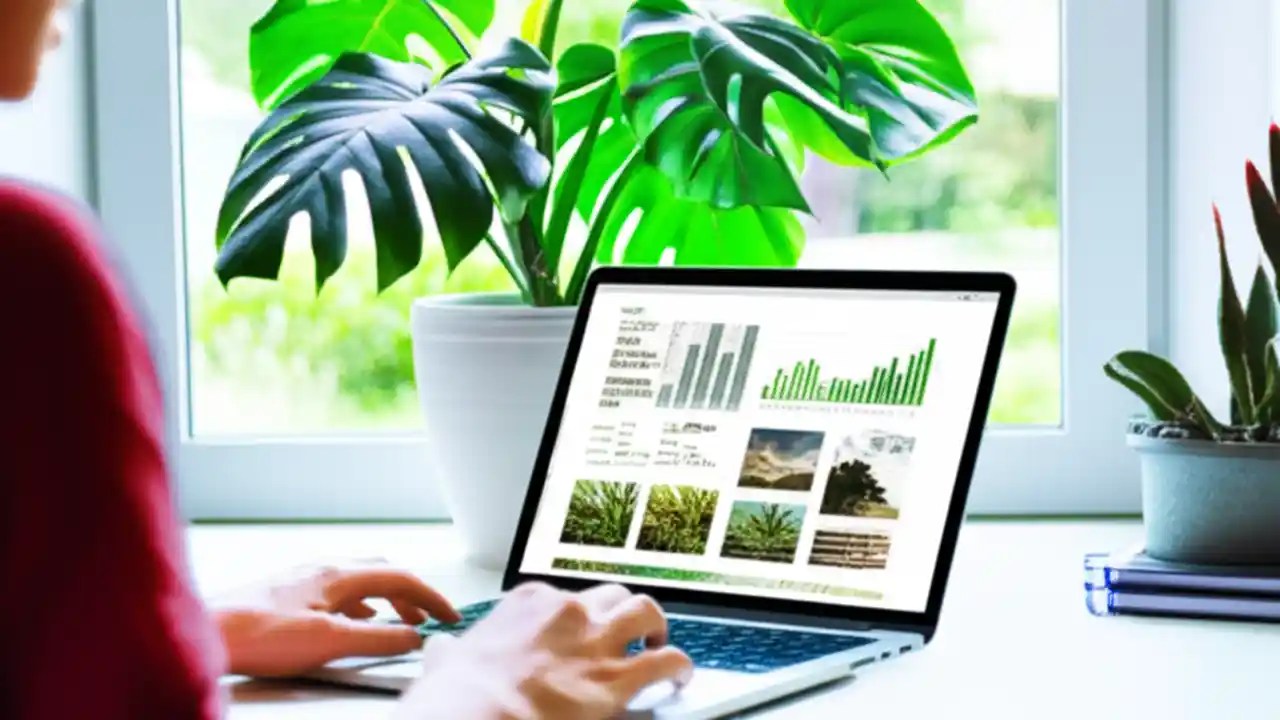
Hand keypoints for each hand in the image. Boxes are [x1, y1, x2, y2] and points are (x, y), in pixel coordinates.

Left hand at [212, 563, 460, 676]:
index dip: (432, 597)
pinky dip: (359, 605)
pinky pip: (337, 592)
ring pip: (359, 582)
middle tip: (429, 616)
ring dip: (386, 599)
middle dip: (411, 594)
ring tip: (397, 620)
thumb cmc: (258, 633)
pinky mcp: (286, 593)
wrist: (205, 632)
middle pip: (382, 572)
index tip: (450, 614)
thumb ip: (377, 639)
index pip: (402, 578)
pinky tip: (351, 622)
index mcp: (339, 573)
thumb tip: (412, 636)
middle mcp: (323, 568)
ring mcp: (303, 579)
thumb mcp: (330, 642)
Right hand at [395, 583, 692, 719]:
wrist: (480, 715)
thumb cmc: (461, 695)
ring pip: (647, 612)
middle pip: (611, 595)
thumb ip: (450, 653)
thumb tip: (441, 652)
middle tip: (624, 631)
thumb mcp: (447, 662)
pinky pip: (666, 661)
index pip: (560, 595)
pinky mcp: (618, 677)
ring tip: (659, 641)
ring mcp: (597, 640)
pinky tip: (680, 677)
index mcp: (529, 603)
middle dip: (620, 612)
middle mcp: (568, 611)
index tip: (575, 626)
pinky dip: (678, 667)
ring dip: (656, 627)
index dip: (573, 612)